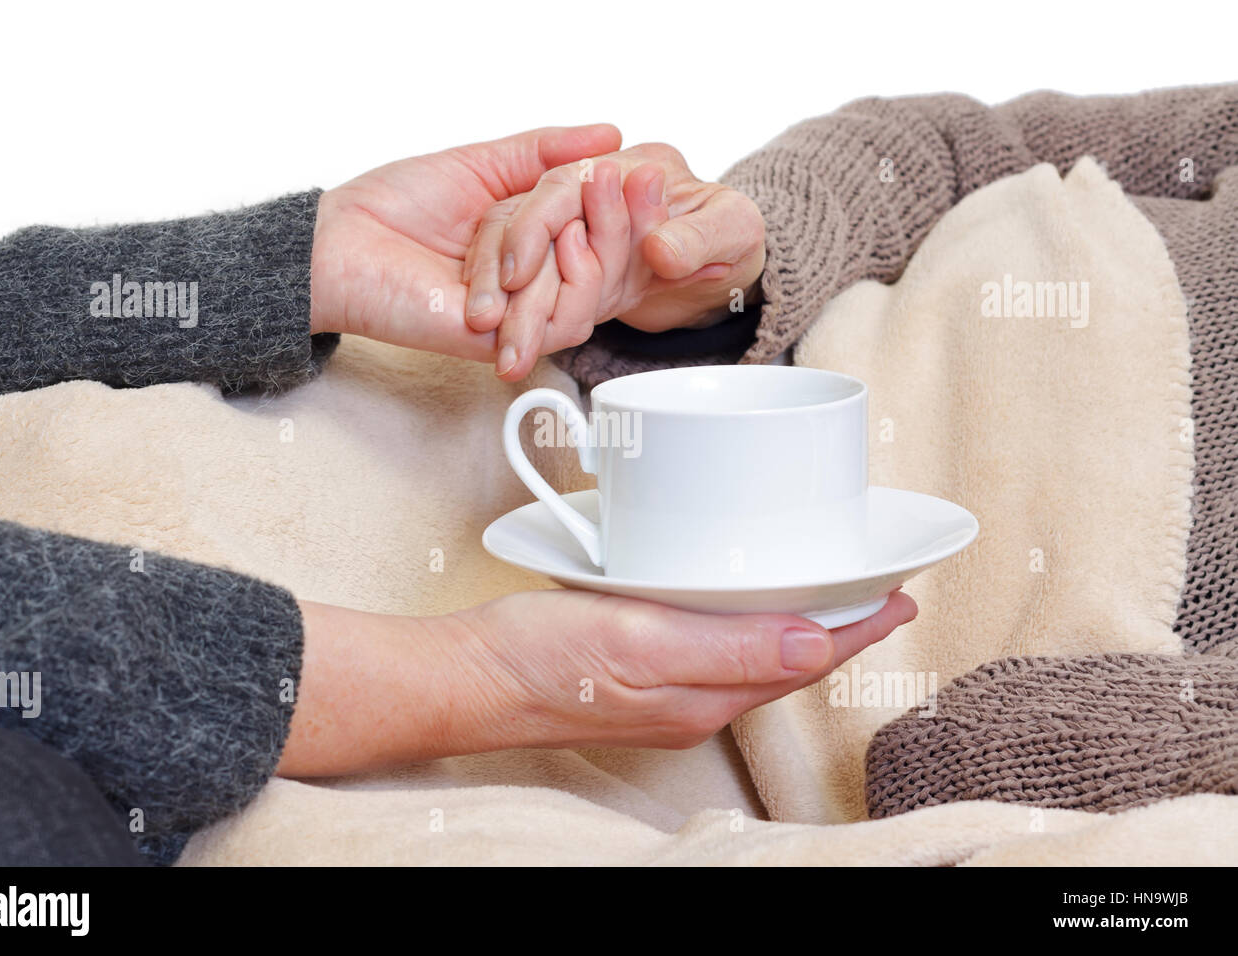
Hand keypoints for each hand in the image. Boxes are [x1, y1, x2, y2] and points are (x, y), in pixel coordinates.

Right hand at [278, 588, 916, 775]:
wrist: (471, 677)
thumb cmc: (544, 661)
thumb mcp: (639, 644)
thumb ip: (728, 649)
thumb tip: (818, 647)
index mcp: (707, 693)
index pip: (807, 659)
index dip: (860, 627)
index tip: (902, 595)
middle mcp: (698, 698)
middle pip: (790, 660)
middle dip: (840, 626)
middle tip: (876, 588)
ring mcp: (670, 689)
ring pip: (756, 655)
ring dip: (797, 623)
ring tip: (824, 589)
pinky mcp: (641, 671)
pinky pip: (716, 649)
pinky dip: (746, 621)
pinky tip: (737, 599)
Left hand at [308, 124, 622, 360]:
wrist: (346, 243)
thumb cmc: (396, 205)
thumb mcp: (483, 162)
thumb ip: (545, 152)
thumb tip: (608, 136)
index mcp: (531, 241)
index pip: (600, 230)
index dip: (627, 205)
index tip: (645, 173)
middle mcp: (530, 279)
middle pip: (605, 263)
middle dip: (619, 223)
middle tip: (626, 183)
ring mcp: (518, 311)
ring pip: (589, 291)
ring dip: (583, 249)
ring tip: (574, 216)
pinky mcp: (504, 339)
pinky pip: (563, 321)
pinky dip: (566, 282)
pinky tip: (557, 253)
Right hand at [464, 143, 766, 380]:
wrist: (730, 258)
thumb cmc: (732, 232)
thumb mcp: (732, 228)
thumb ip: (696, 236)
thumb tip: (661, 250)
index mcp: (625, 164)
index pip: (560, 187)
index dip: (534, 228)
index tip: (519, 273)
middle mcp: (588, 191)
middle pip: (528, 230)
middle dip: (511, 284)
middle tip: (493, 331)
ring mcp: (573, 227)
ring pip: (521, 264)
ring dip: (506, 309)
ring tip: (505, 357)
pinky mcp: (568, 265)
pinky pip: (535, 292)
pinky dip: (524, 322)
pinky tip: (512, 354)